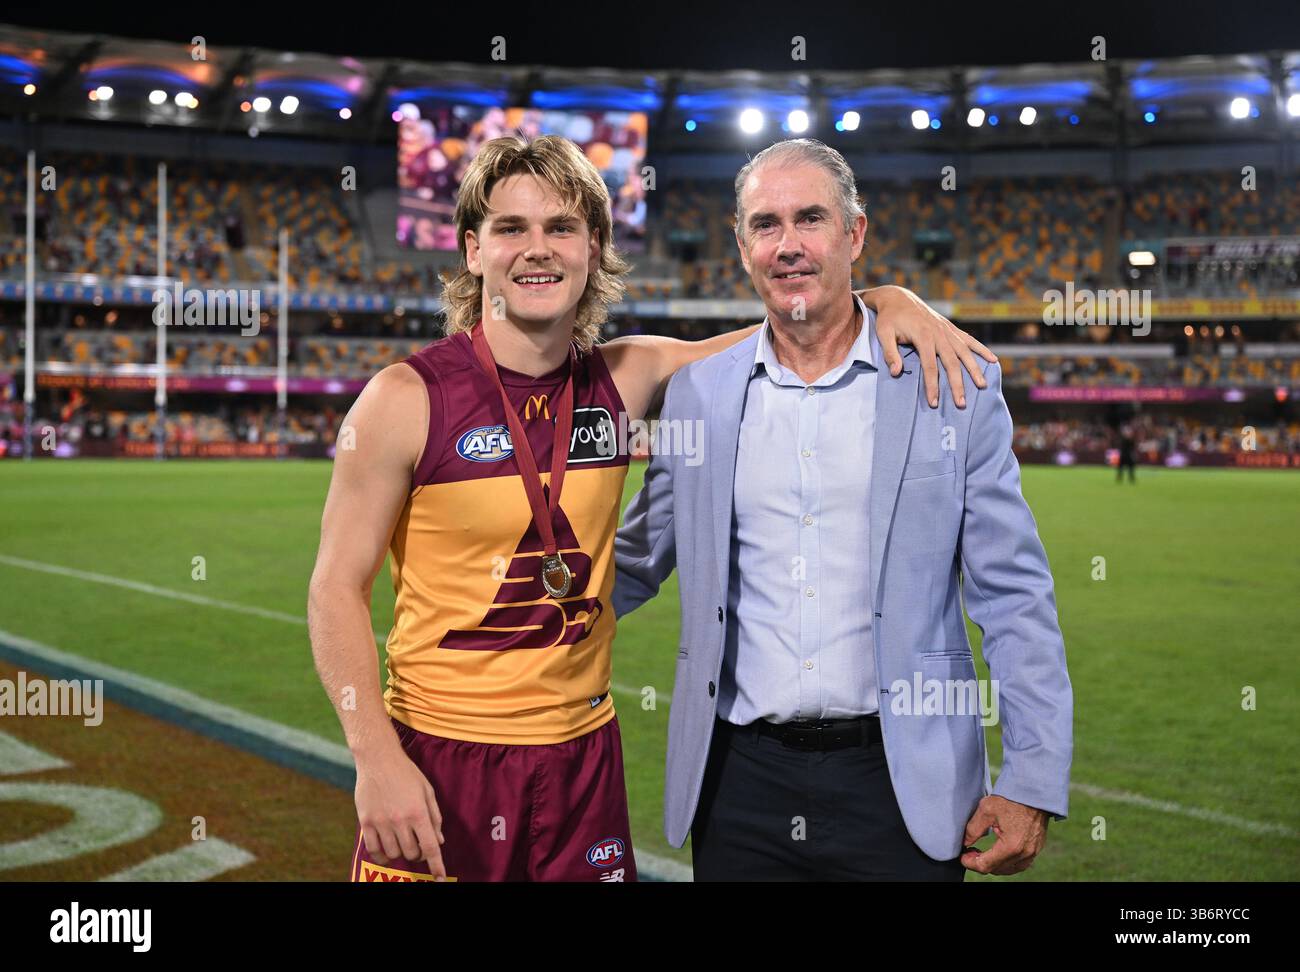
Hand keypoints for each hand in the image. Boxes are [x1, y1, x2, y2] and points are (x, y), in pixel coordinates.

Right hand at [355, 744, 447, 878]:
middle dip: (418, 853)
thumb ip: (434, 817)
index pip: (431, 847)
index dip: (437, 865)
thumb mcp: (427, 791)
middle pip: (412, 853)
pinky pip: (374, 850)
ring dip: (400, 852)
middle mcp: (400, 820)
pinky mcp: (366, 822)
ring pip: (393, 854)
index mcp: (418, 812)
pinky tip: (386, 849)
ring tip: (401, 841)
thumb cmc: (406, 773)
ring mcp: (381, 822)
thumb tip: (439, 841)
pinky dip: (382, 855)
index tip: (440, 877)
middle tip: (417, 843)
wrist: (378, 759)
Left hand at [864, 285, 997, 408]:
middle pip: (952, 362)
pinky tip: (993, 360)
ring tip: (983, 386)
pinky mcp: (950, 328)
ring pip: (965, 352)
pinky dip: (981, 349)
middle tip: (961, 403)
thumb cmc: (889, 318)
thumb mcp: (883, 333)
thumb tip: (896, 373)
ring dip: (974, 369)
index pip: (930, 366)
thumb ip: (889, 353)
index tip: (934, 403)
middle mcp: (939, 333)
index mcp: (923, 335)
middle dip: (957, 384)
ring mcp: (947, 330)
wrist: (899, 297)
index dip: (932, 385)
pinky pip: (969, 340)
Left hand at [960, 795, 1049, 874]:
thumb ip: (973, 829)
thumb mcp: (986, 810)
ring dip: (994, 864)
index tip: (962, 856)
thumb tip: (964, 842)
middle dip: (981, 863)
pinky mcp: (1037, 847)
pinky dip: (1007, 862)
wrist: (1034, 790)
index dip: (970, 863)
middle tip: (970, 852)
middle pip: (997, 869)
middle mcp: (1024, 853)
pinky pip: (1020, 863)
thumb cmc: (1011, 797)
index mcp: (1011, 846)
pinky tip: (998, 853)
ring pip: (1009, 869)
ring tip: (982, 853)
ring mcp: (1033, 852)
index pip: (986, 865)